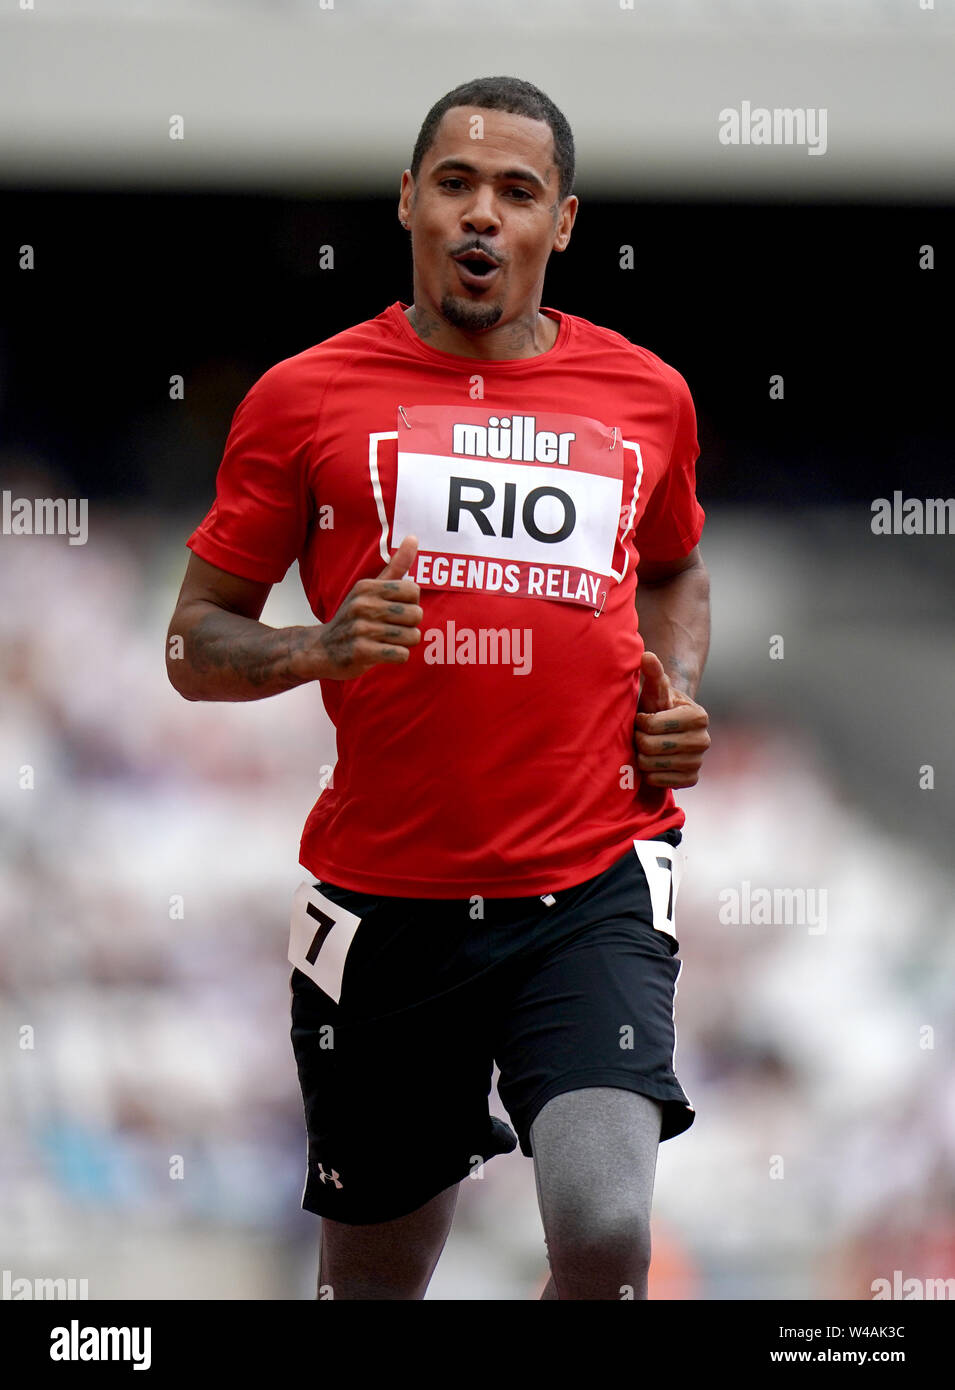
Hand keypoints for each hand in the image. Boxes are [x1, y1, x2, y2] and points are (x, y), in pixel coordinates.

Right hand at [314, 535, 423, 678]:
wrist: (320, 649)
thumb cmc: (352, 618)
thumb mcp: (369, 590)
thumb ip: (395, 567)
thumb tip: (413, 538)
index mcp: (367, 587)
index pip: (413, 590)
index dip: (411, 603)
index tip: (396, 609)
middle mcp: (363, 605)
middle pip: (416, 614)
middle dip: (411, 626)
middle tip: (392, 629)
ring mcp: (362, 629)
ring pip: (412, 636)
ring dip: (405, 643)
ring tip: (388, 641)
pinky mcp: (362, 652)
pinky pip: (401, 654)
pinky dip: (399, 656)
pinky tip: (384, 653)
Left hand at [633, 651, 710, 788]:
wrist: (667, 730)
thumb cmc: (657, 707)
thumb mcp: (655, 691)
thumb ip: (653, 674)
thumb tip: (646, 656)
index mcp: (698, 716)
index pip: (653, 725)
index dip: (640, 722)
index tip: (642, 718)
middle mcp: (705, 740)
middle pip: (651, 747)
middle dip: (638, 740)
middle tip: (640, 735)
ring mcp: (699, 761)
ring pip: (653, 766)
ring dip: (641, 757)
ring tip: (645, 747)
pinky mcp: (692, 779)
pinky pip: (660, 782)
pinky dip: (650, 774)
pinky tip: (652, 762)